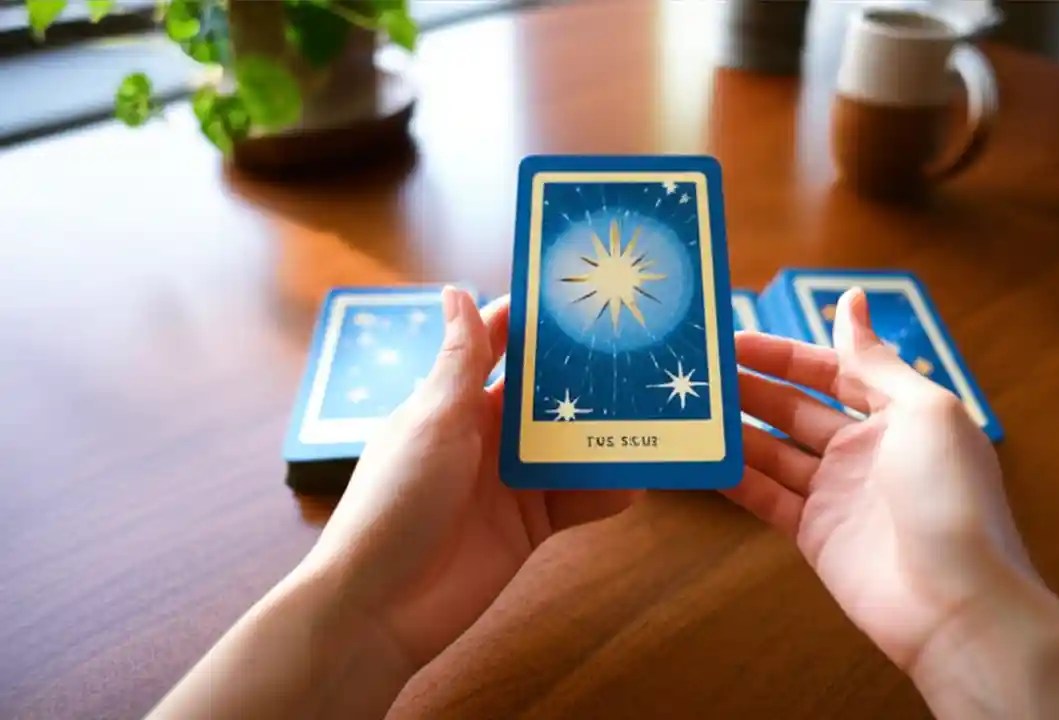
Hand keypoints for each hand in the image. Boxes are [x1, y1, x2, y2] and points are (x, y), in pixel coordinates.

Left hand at [302, 288, 635, 667]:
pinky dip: (606, 490)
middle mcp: (486, 434)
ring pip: (569, 444)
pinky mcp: (531, 525)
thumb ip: (459, 363)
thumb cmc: (394, 502)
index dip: (534, 319)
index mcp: (453, 399)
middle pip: (545, 393)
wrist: (381, 606)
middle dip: (587, 374)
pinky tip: (639, 479)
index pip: (497, 343)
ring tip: (656, 409)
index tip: (583, 292)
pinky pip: (578, 500)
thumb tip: (455, 290)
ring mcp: (510, 481)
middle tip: (644, 347)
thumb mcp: (432, 422)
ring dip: (605, 431)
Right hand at [724, 288, 1035, 671]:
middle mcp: (866, 449)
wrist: (956, 601)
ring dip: (737, 427)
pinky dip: (736, 478)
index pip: (833, 370)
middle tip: (700, 371)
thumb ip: (875, 361)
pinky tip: (703, 457)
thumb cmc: (950, 495)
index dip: (784, 353)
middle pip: (797, 408)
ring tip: (691, 407)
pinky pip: (767, 497)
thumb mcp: (922, 410)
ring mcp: (838, 493)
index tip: (733, 339)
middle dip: (751, 386)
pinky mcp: (815, 535)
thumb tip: (851, 300)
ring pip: (775, 450)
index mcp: (899, 413)